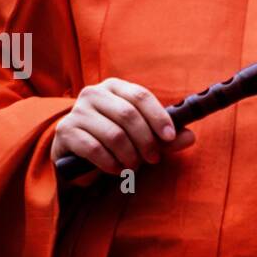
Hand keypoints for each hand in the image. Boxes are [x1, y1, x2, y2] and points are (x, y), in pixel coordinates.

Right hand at [52, 78, 193, 173]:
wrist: (79, 155)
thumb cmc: (116, 143)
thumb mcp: (144, 139)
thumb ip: (166, 139)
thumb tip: (190, 136)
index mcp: (115, 88)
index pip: (140, 96)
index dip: (158, 117)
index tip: (170, 137)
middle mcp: (94, 94)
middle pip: (128, 115)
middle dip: (146, 142)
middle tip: (152, 159)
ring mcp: (77, 111)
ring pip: (114, 135)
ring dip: (130, 156)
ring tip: (133, 165)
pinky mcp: (66, 132)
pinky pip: (95, 149)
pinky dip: (111, 164)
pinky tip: (116, 169)